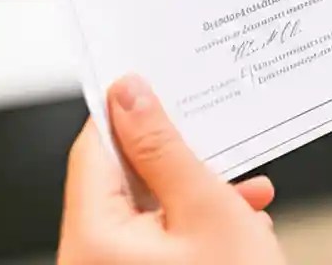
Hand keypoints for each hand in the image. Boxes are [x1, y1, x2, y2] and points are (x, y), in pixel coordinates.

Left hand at [58, 75, 287, 264]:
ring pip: (145, 212)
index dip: (128, 110)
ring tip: (244, 196)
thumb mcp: (210, 210)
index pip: (93, 147)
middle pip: (121, 180)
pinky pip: (154, 243)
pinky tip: (237, 226)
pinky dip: (193, 229)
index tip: (158, 85)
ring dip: (195, 196)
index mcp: (92, 238)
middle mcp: (87, 260)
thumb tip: (130, 95)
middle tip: (217, 143)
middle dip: (177, 159)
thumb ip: (166, 147)